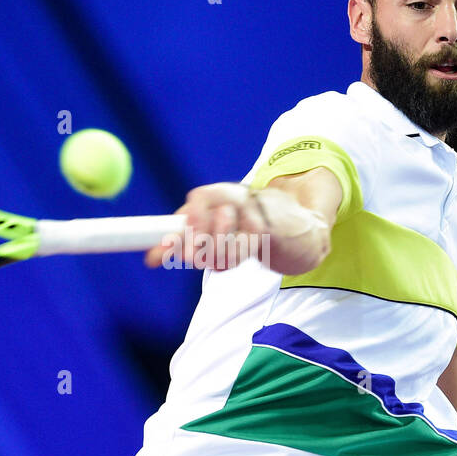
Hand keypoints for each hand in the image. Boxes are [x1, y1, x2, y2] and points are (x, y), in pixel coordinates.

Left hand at [144, 182, 327, 273]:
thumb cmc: (257, 230)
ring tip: (221, 262)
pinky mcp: (274, 231)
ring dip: (215, 255)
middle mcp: (241, 197)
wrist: (307, 232)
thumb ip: (188, 238)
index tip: (160, 251)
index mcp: (226, 193)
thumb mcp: (221, 229)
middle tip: (190, 260)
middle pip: (208, 214)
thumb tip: (150, 258)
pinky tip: (236, 259)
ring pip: (225, 234)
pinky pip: (244, 246)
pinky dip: (232, 259)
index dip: (181, 222)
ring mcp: (259, 212)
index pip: (197, 200)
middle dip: (193, 240)